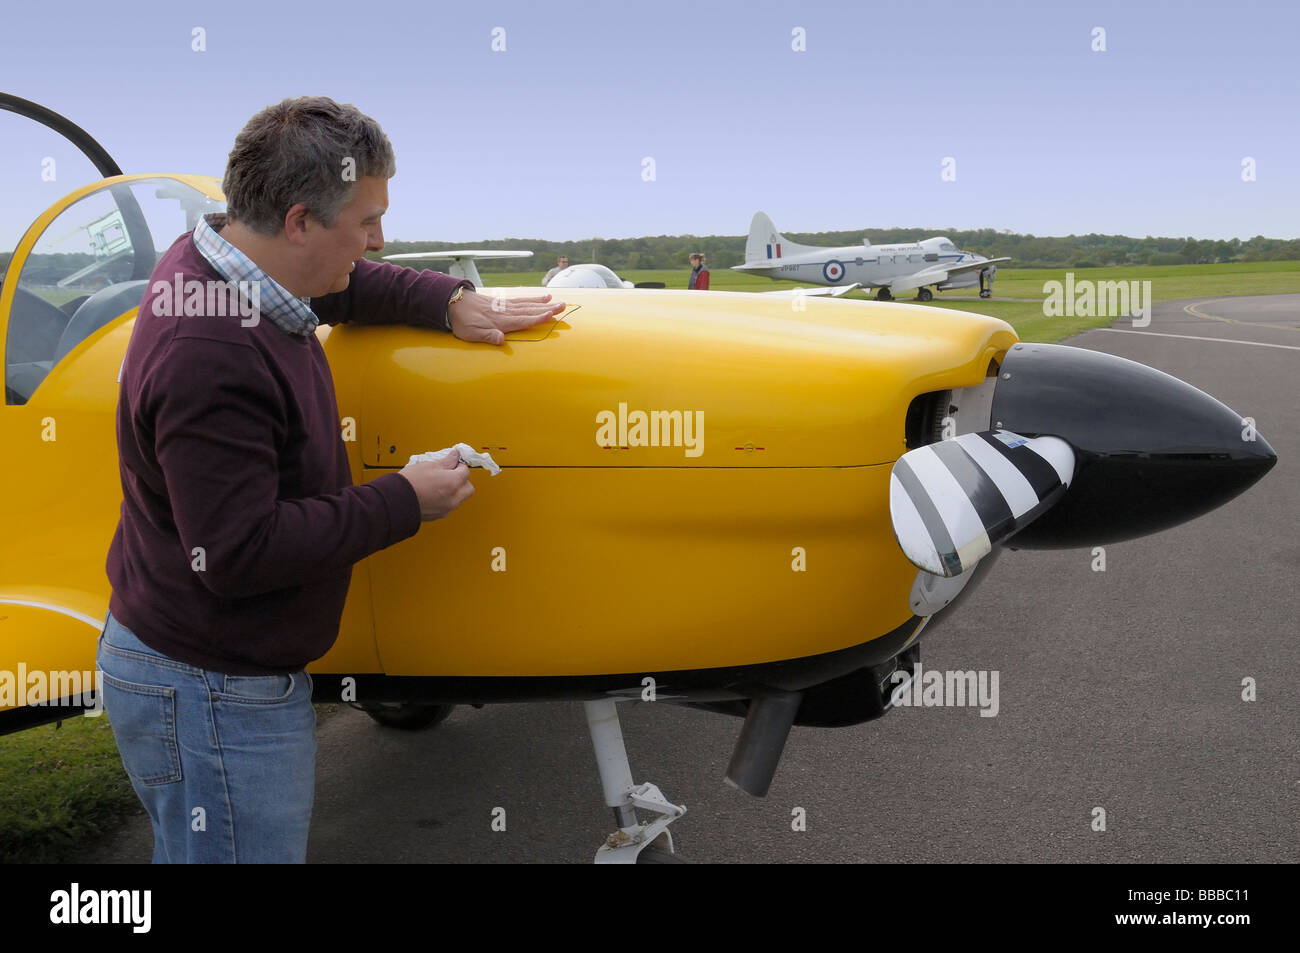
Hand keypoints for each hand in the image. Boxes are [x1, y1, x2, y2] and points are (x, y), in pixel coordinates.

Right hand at [398, 450, 474, 521]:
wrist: (395, 501)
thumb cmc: (410, 483)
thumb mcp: (429, 465)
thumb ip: (446, 461)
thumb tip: (454, 456)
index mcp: (453, 483)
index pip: (465, 471)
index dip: (458, 465)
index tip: (452, 462)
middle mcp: (453, 497)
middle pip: (468, 488)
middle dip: (462, 480)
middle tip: (450, 474)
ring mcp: (447, 508)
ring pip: (460, 498)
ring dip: (456, 491)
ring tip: (440, 484)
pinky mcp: (439, 515)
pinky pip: (449, 506)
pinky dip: (446, 499)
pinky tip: (434, 494)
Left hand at [448, 291, 565, 345]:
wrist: (453, 303)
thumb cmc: (463, 322)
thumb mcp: (471, 333)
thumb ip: (488, 336)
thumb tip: (501, 340)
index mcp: (501, 322)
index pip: (523, 321)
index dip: (537, 319)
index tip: (551, 315)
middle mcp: (506, 312)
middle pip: (530, 311)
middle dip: (547, 309)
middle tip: (563, 306)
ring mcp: (505, 306)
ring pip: (528, 304)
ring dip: (544, 303)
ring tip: (558, 301)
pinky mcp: (503, 302)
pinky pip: (522, 300)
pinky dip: (533, 299)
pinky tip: (542, 297)